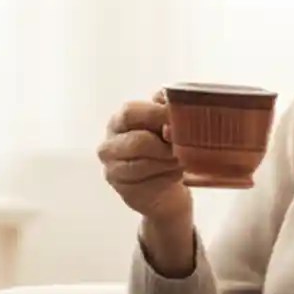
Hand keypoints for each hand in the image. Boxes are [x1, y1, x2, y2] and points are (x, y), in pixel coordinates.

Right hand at [98, 91, 192, 227]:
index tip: (180, 118)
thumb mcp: (167, 124)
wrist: (166, 190)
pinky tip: (174, 175)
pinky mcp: (123, 191)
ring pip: (144, 163)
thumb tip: (168, 102)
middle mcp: (110, 144)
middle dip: (165, 144)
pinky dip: (166, 177)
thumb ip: (165, 108)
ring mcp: (113, 169)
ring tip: (182, 160)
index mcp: (119, 121)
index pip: (130, 113)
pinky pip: (148, 183)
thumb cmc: (165, 150)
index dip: (156, 114)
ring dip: (169, 161)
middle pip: (137, 141)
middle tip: (184, 145)